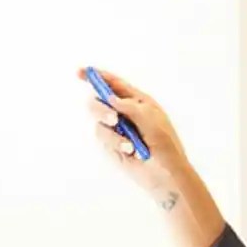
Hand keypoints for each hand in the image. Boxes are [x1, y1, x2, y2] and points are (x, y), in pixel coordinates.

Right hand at [79, 67, 192, 195]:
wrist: (165, 173)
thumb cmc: (165, 143)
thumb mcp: (151, 118)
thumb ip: (129, 106)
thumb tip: (109, 97)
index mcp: (137, 101)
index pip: (114, 84)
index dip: (97, 76)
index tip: (80, 72)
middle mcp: (124, 112)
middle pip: (99, 100)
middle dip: (101, 109)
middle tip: (113, 119)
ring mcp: (116, 129)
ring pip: (98, 120)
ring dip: (112, 130)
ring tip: (129, 141)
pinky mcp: (111, 144)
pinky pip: (103, 137)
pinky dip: (115, 142)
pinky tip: (130, 149)